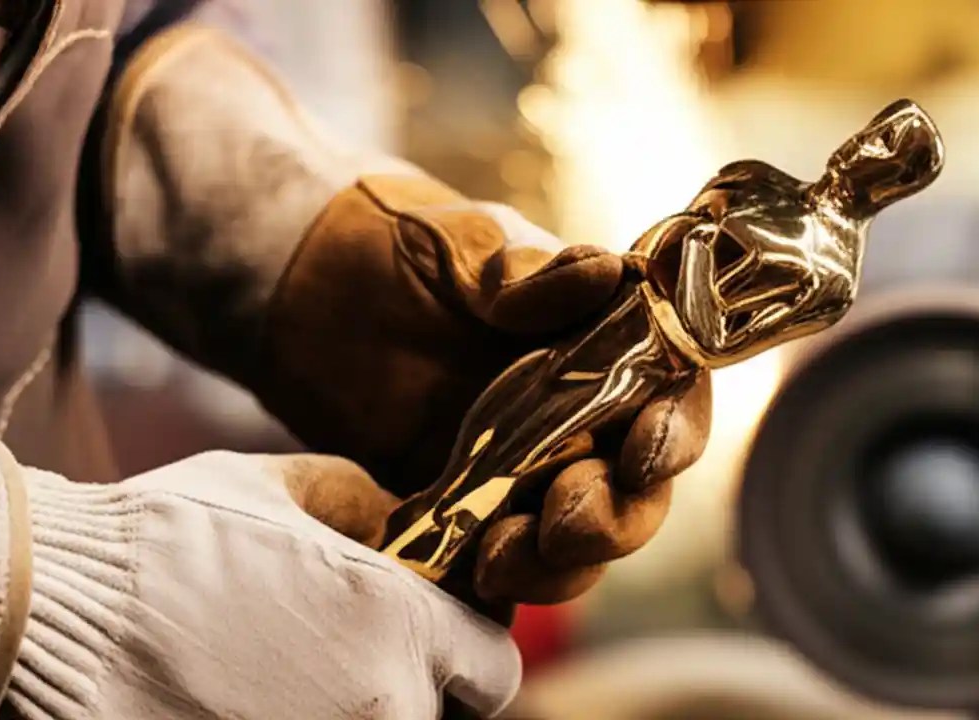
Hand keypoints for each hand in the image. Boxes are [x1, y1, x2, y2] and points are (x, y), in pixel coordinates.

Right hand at [6, 451, 520, 719]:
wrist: (49, 610)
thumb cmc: (163, 537)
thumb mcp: (271, 486)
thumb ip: (352, 497)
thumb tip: (388, 514)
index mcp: (399, 623)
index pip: (496, 671)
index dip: (469, 654)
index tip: (433, 641)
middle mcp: (380, 705)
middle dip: (405, 691)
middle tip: (342, 660)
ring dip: (350, 714)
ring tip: (283, 681)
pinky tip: (242, 703)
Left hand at [257, 173, 711, 603]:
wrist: (305, 286)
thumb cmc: (401, 245)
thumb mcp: (465, 245)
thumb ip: (527, 272)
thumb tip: (604, 273)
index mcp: (605, 345)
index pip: (670, 396)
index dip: (673, 432)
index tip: (642, 451)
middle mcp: (580, 416)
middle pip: (633, 491)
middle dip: (612, 520)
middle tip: (560, 522)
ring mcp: (523, 468)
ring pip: (572, 542)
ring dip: (555, 567)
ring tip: (499, 558)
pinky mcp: (463, 507)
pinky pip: (493, 561)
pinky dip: (485, 583)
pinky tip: (455, 578)